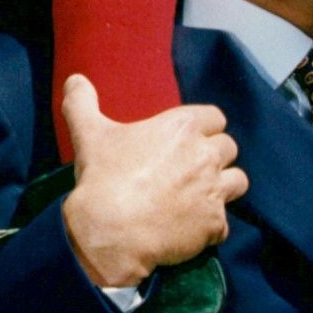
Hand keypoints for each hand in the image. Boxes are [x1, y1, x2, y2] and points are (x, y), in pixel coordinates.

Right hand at [60, 74, 247, 288]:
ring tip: (201, 196)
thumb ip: (83, 103)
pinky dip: (211, 226)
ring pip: (237, 182)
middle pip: (229, 148)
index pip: (215, 117)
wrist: (110, 232)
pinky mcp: (214, 223)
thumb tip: (75, 80)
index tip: (188, 139)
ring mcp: (213, 191)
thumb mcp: (89, 134)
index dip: (204, 128)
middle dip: (214, 156)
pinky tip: (192, 228)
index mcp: (182, 127)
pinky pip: (224, 223)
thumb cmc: (103, 178)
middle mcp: (205, 155)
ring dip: (223, 187)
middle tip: (191, 169)